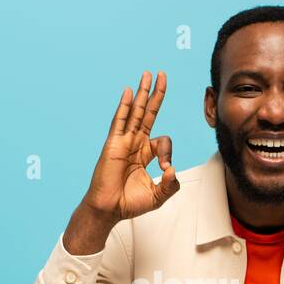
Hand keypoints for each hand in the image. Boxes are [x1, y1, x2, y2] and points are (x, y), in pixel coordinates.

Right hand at [84, 70, 179, 222]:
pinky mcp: (113, 144)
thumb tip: (174, 170)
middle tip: (163, 74)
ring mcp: (124, 142)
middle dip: (157, 94)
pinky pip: (119, 121)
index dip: (168, 152)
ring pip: (135, 112)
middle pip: (148, 113)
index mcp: (145, 154)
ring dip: (142, 93)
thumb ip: (171, 185)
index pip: (163, 141)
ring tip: (148, 74)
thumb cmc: (129, 203)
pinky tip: (129, 92)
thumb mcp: (158, 196)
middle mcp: (135, 144)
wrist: (109, 209)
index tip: (166, 169)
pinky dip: (124, 106)